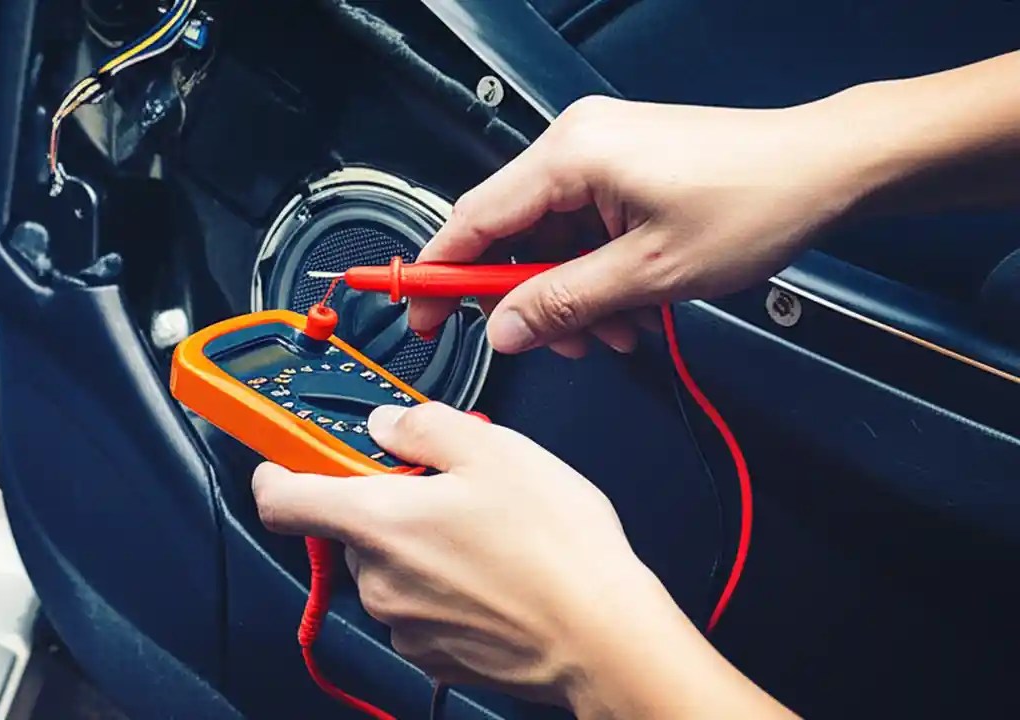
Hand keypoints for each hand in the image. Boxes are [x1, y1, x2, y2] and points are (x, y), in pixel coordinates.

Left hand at [252, 404, 786, 716]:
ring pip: (390, 566)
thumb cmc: (557, 551)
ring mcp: (403, 623)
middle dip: (389, 500)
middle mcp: (378, 579)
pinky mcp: (433, 654)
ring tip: (486, 531)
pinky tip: (494, 572)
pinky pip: (419, 606)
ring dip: (421, 543)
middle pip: (351, 527)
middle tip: (446, 483)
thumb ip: (425, 426)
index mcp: (378, 521)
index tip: (289, 452)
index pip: (281, 499)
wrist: (604, 640)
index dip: (277, 469)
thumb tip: (389, 424)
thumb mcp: (495, 450)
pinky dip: (443, 585)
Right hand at [409, 94, 865, 356]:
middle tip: (540, 343)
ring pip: (550, 241)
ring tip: (608, 333)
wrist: (828, 171)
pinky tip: (625, 310)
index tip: (421, 315)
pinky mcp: (625, 172)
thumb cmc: (756, 201)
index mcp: (571, 156)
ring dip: (568, 297)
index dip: (441, 275)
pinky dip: (595, 277)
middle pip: (510, 233)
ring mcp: (602, 157)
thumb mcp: (648, 274)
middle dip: (525, 298)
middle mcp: (577, 146)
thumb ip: (562, 304)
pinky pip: (584, 232)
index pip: (473, 220)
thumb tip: (504, 328)